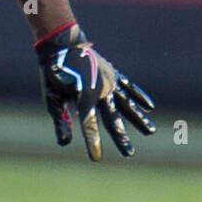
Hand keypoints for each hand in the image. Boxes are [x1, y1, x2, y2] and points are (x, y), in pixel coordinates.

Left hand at [35, 22, 154, 160]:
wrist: (61, 43)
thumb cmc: (53, 73)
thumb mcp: (51, 98)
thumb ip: (60, 120)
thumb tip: (64, 143)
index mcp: (84, 95)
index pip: (90, 124)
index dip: (93, 141)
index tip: (96, 158)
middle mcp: (101, 89)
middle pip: (113, 118)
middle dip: (121, 137)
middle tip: (129, 154)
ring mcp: (109, 80)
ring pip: (127, 103)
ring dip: (138, 118)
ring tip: (150, 132)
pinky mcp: (112, 73)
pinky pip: (128, 86)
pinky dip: (139, 95)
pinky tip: (150, 106)